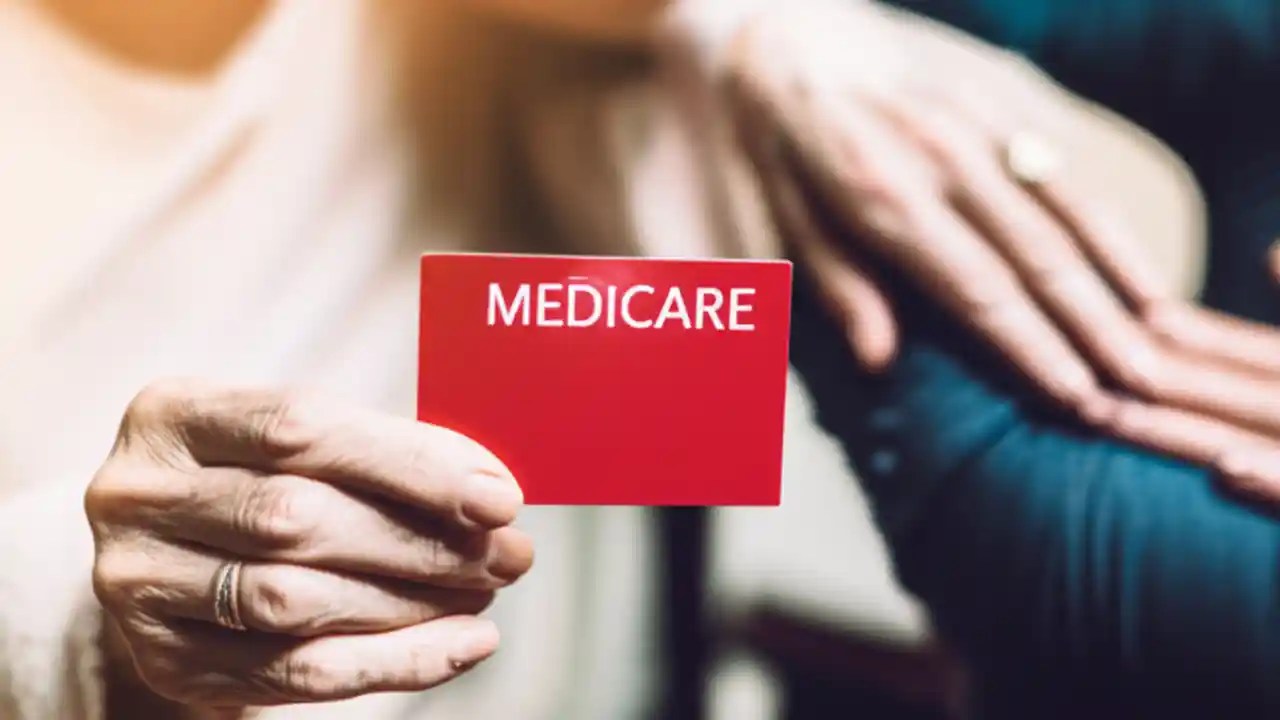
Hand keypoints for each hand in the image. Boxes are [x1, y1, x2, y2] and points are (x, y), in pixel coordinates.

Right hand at [86, 379, 532, 707]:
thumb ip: (380, 452)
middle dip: (422, 542)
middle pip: (295, 519)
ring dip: (413, 605)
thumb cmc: (256, 477)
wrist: (169, 556)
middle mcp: (138, 495)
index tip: (498, 496)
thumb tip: (490, 491)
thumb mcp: (294, 442)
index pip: (301, 428)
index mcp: (174, 414)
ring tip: (485, 594)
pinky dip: (394, 662)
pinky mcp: (167, 660)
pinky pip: (296, 673)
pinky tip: (459, 644)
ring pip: (293, 602)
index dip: (410, 464)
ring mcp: (140, 584)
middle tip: (509, 555)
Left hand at [723, 1, 1279, 497]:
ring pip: (1070, 209)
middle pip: (1041, 254)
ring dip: (1120, 279)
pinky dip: (1109, 224)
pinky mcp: (1000, 99)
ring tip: (1163, 339)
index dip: (1032, 347)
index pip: (977, 287)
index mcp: (880, 195)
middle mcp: (942, 156)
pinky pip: (1067, 169)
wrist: (785, 37)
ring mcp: (978, 121)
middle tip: (1143, 386)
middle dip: (1097, 327)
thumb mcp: (774, 220)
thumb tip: (879, 362)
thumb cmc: (771, 148)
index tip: (1076, 397)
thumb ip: (833, 287)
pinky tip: (1138, 270)